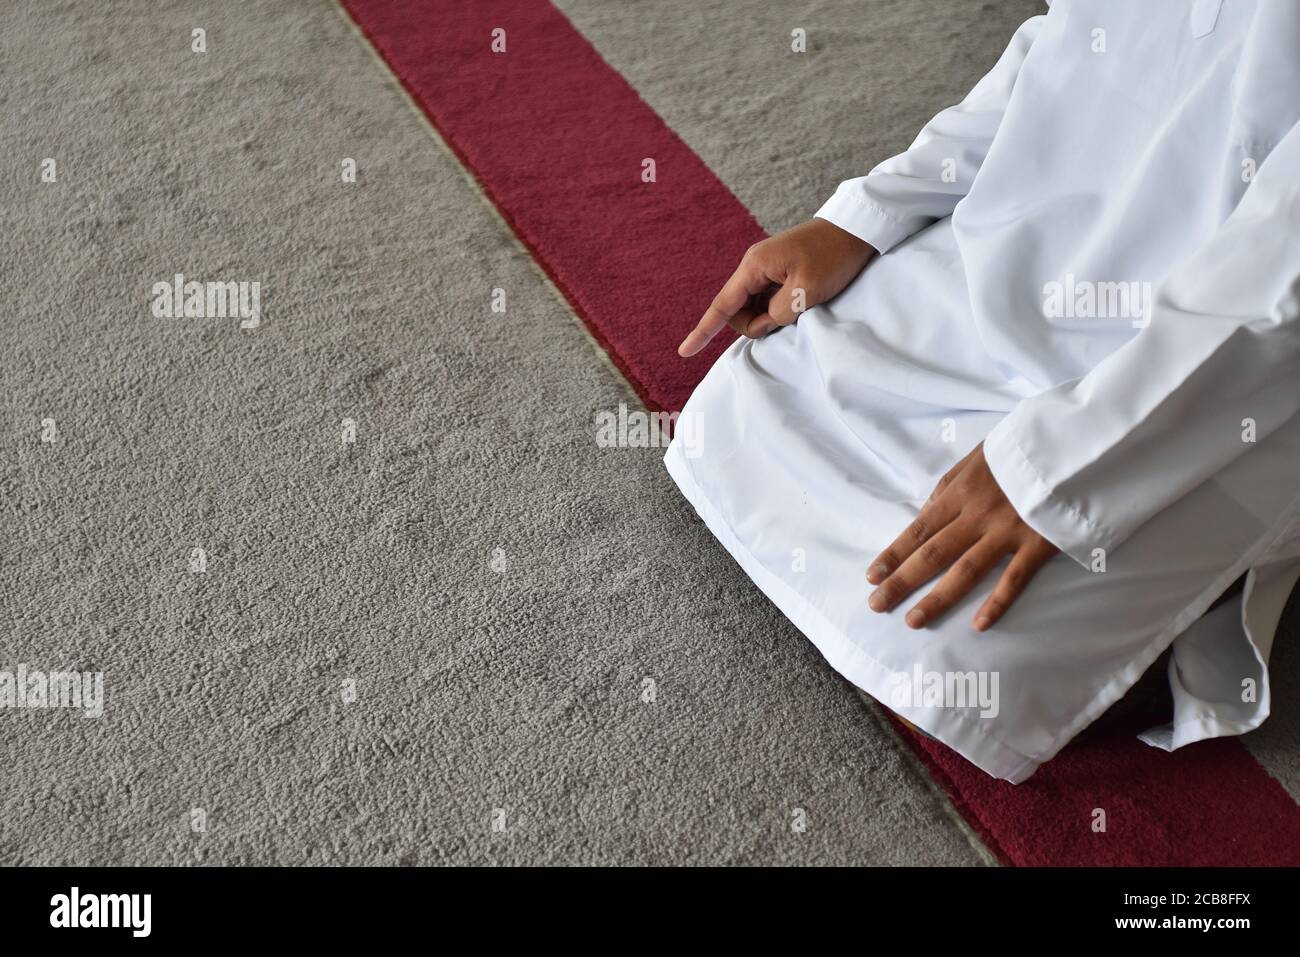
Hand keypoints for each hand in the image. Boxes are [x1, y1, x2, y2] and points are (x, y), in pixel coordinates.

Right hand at [677, 219, 875, 356]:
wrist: (855, 230)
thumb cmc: (833, 257)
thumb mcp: (805, 292)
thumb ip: (777, 314)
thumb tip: (764, 323)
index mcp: (754, 267)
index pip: (722, 307)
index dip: (703, 332)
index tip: (685, 352)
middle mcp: (753, 266)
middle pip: (737, 310)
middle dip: (755, 325)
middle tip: (789, 319)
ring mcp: (765, 268)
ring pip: (753, 306)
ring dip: (768, 317)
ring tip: (800, 307)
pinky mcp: (778, 271)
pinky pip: (766, 299)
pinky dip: (776, 309)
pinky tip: (797, 304)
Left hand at [866, 444, 1058, 630]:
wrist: (1075, 444)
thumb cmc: (1021, 449)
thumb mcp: (978, 456)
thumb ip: (949, 486)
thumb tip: (924, 513)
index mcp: (961, 491)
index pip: (919, 529)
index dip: (894, 553)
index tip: (872, 576)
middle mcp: (978, 514)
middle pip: (932, 553)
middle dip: (901, 581)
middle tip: (877, 605)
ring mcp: (1008, 531)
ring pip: (965, 571)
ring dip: (936, 599)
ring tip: (912, 621)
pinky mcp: (1040, 543)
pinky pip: (1014, 579)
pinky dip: (997, 603)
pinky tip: (978, 626)